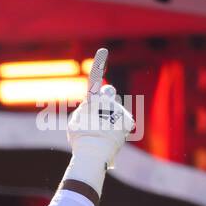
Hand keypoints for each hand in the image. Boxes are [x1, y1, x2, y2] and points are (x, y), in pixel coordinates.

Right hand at [68, 49, 133, 173]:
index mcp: (92, 100)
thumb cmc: (81, 139)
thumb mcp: (76, 123)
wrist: (94, 153)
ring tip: (103, 135)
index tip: (103, 52)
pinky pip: (123, 122)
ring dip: (111, 119)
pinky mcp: (128, 119)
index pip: (95, 79)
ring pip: (115, 111)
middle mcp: (108, 101)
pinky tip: (112, 138)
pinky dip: (118, 129)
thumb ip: (86, 110)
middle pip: (108, 94)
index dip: (98, 65)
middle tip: (100, 115)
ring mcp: (119, 110)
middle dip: (106, 99)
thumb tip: (92, 104)